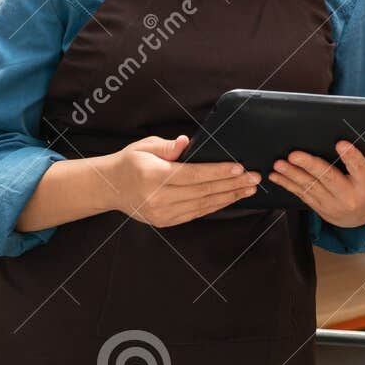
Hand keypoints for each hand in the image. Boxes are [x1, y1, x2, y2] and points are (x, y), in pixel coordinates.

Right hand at [104, 134, 259, 226]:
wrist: (109, 188)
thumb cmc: (130, 163)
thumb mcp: (144, 146)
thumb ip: (168, 146)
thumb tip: (187, 142)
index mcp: (153, 177)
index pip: (192, 175)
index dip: (217, 172)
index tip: (239, 168)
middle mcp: (158, 198)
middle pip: (203, 192)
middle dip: (232, 184)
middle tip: (255, 178)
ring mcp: (162, 213)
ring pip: (203, 205)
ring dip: (229, 197)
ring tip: (250, 189)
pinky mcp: (166, 222)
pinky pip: (197, 213)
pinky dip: (216, 205)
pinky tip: (231, 198)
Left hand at [270, 141, 364, 227]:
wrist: (360, 218)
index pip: (359, 168)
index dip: (351, 156)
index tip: (340, 143)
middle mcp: (348, 195)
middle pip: (328, 178)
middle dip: (310, 165)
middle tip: (295, 154)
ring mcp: (332, 203)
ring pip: (310, 187)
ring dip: (292, 174)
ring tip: (280, 164)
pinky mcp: (319, 207)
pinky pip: (301, 194)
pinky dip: (287, 184)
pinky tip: (276, 176)